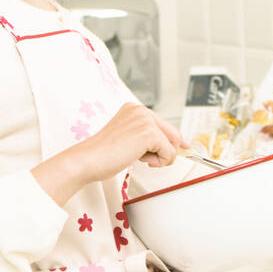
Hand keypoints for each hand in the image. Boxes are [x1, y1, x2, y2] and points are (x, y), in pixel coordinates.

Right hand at [33, 104, 186, 204]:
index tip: (183, 147)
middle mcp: (141, 111)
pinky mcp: (149, 133)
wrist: (88, 160)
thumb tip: (174, 146)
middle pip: (173, 133)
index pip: (163, 125)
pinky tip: (140, 160)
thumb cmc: (103, 154)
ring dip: (159, 158)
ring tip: (137, 157)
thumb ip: (147, 138)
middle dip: (166, 151)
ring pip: (172, 144)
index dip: (173, 140)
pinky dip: (160, 162)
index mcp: (134, 109)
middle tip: (149, 160)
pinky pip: (169, 153)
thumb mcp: (128, 140)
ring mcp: (146, 120)